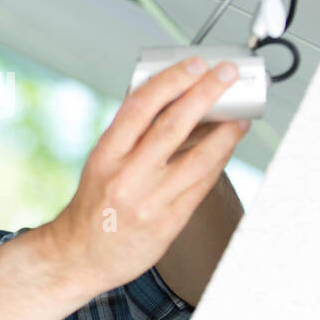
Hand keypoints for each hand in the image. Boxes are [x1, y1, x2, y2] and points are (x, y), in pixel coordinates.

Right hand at [47, 58, 249, 293]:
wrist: (80, 255)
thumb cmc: (93, 206)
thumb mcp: (101, 162)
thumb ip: (130, 135)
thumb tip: (168, 99)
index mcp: (106, 154)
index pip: (140, 106)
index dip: (171, 80)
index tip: (193, 64)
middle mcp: (127, 176)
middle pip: (173, 126)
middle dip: (205, 94)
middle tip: (226, 75)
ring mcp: (149, 201)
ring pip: (197, 159)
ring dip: (225, 133)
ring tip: (239, 117)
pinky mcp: (168, 224)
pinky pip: (201, 187)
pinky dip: (218, 163)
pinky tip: (227, 149)